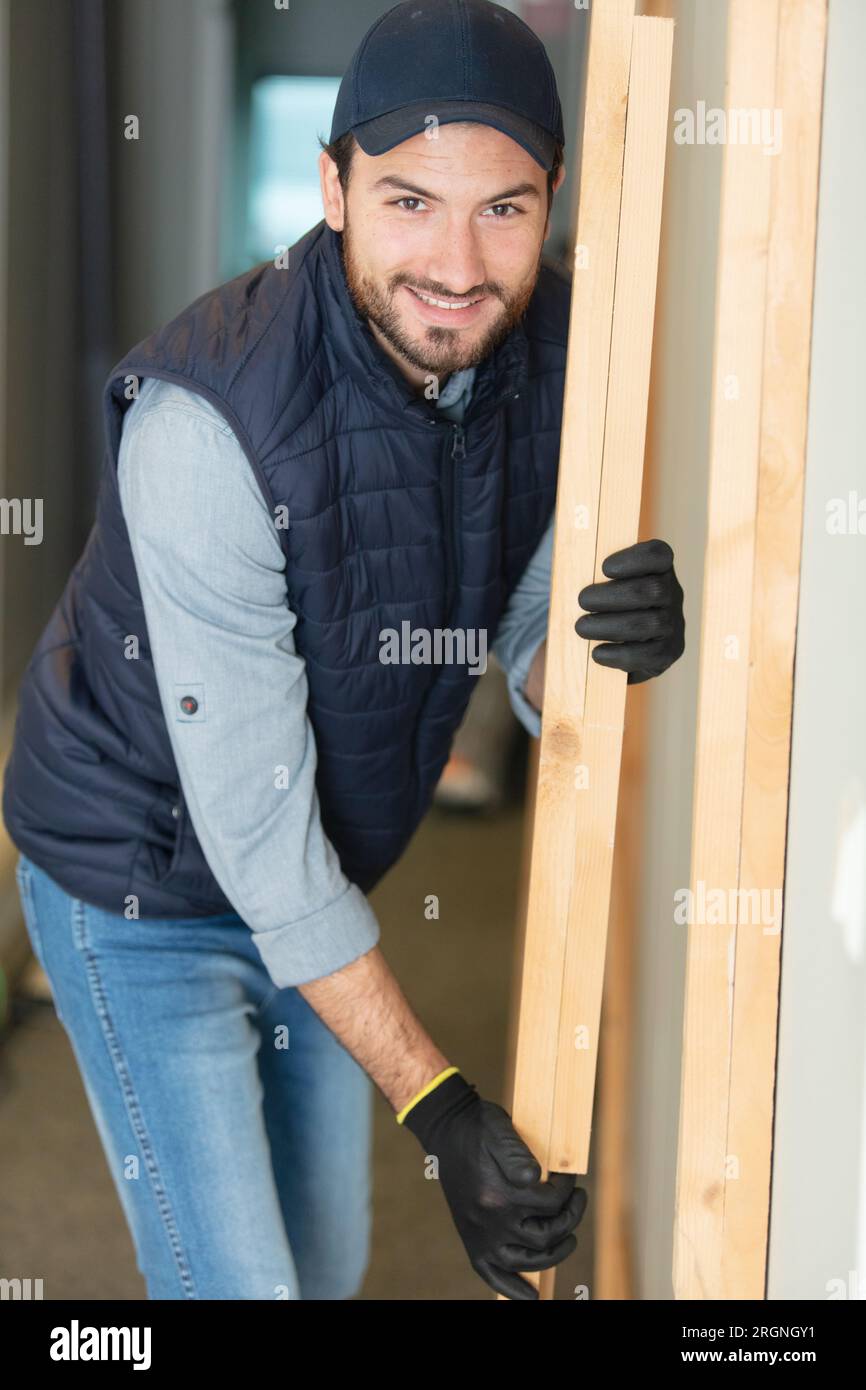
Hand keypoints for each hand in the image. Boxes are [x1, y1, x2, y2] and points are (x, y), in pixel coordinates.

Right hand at [401, 1072, 586, 1298]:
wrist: (447, 1131)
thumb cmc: (477, 1128)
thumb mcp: (500, 1130)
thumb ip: (518, 1155)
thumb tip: (536, 1178)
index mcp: (498, 1194)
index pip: (551, 1202)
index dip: (568, 1189)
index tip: (570, 1176)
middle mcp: (489, 1222)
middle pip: (546, 1235)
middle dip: (570, 1218)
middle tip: (578, 1200)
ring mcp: (480, 1235)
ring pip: (529, 1260)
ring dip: (556, 1254)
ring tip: (569, 1237)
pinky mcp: (472, 1242)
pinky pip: (494, 1277)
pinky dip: (514, 1290)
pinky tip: (533, 1296)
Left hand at [575, 538, 684, 683]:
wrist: (621, 644)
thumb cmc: (605, 605)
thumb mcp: (602, 584)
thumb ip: (595, 578)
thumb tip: (571, 579)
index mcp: (658, 569)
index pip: (658, 554)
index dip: (634, 559)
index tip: (605, 568)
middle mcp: (672, 594)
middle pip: (653, 590)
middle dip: (613, 596)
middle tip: (582, 601)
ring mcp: (674, 623)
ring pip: (651, 623)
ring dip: (611, 626)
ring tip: (582, 628)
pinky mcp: (669, 652)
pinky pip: (650, 654)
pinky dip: (620, 654)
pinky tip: (597, 653)